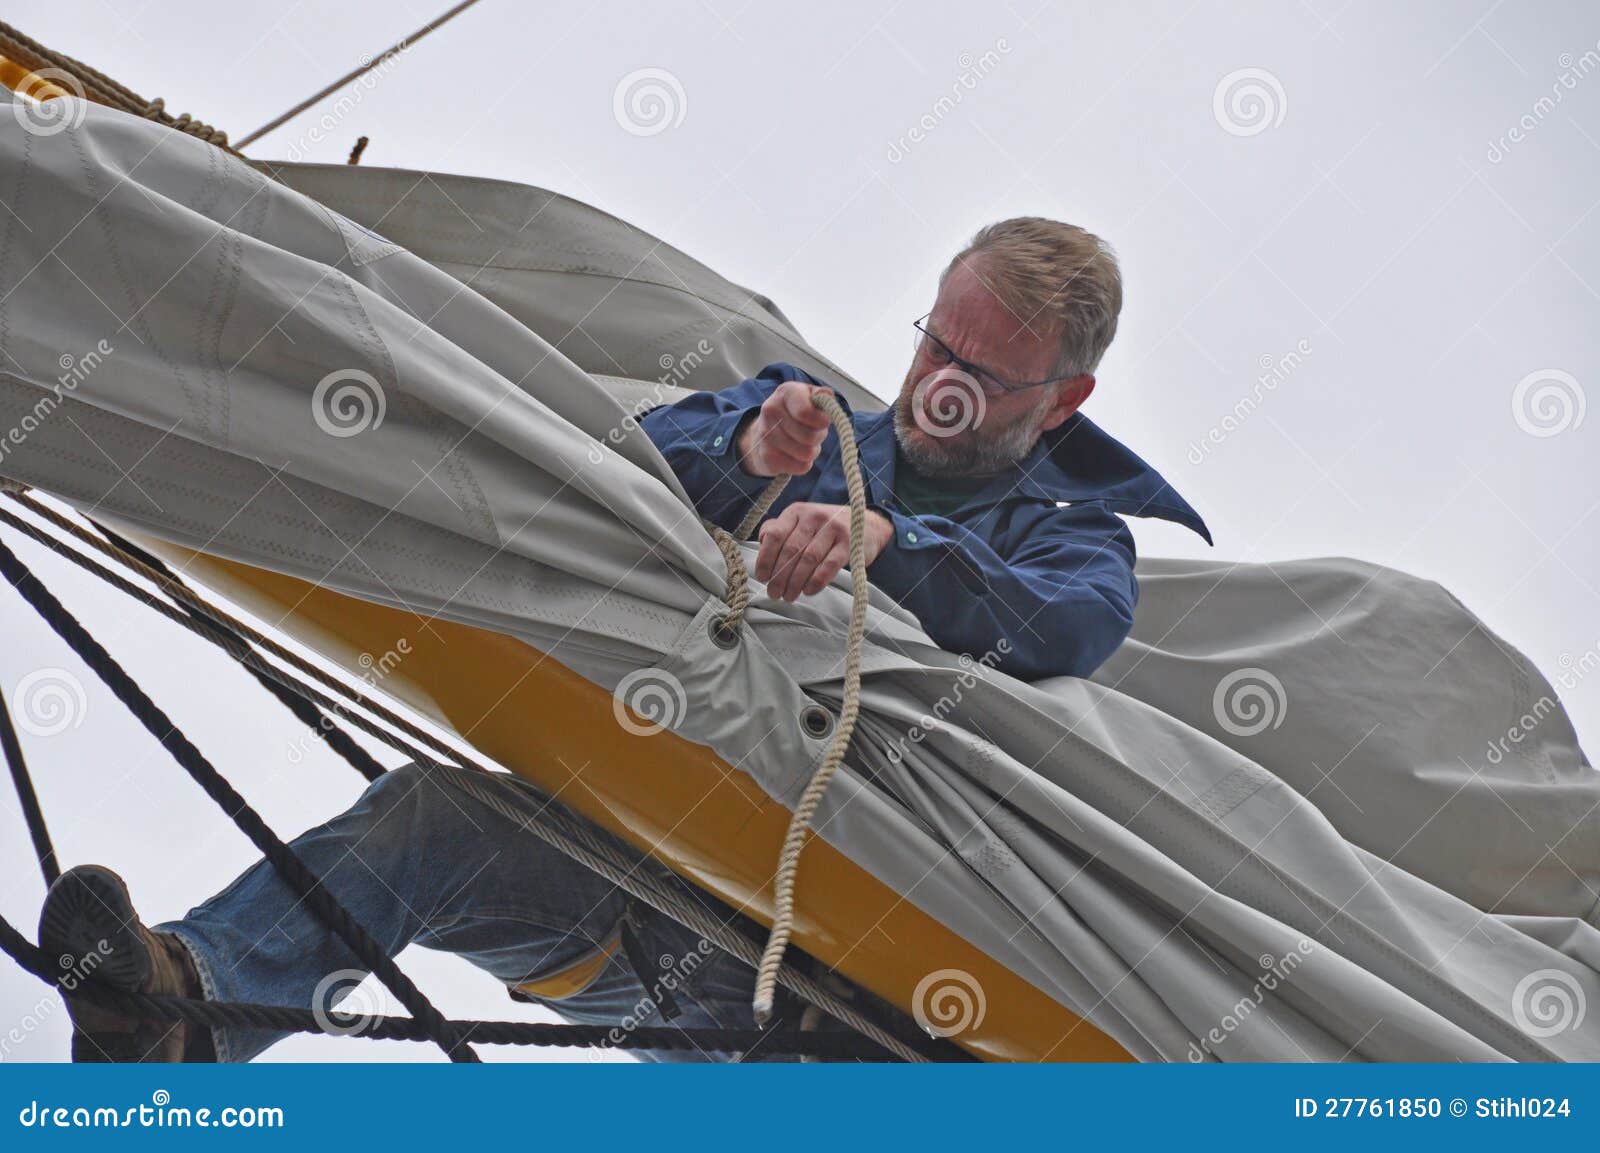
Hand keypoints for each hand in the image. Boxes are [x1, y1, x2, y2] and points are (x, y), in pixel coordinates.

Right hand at [736, 381, 832, 477]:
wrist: (763, 433)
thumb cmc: (794, 413)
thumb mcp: (809, 397)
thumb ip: (822, 396)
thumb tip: (827, 396)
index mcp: (786, 393)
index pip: (806, 413)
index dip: (822, 421)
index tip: (823, 420)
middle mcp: (771, 411)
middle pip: (810, 436)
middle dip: (818, 436)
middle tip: (813, 431)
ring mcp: (766, 435)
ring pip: (807, 453)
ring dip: (812, 450)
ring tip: (803, 442)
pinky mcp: (767, 458)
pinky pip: (801, 467)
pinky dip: (802, 463)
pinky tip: (794, 454)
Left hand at [755, 503, 893, 601]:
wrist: (867, 525)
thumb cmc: (826, 528)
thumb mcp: (801, 522)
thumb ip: (780, 529)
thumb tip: (761, 543)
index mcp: (797, 511)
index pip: (775, 535)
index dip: (765, 559)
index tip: (762, 577)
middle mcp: (814, 516)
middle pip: (791, 550)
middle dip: (779, 576)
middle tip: (774, 593)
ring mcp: (833, 528)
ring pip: (808, 559)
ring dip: (795, 582)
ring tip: (789, 596)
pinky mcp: (849, 543)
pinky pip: (829, 565)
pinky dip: (816, 581)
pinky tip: (808, 591)